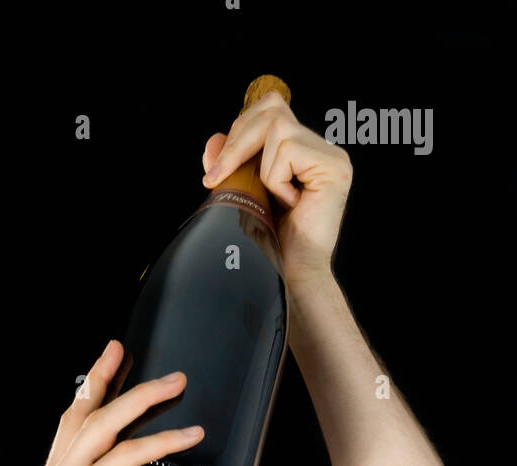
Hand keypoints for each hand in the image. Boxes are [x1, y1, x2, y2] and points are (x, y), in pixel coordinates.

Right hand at [29, 341, 217, 465]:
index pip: (74, 434)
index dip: (91, 400)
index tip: (107, 372)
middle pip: (78, 414)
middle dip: (102, 377)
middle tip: (125, 349)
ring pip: (101, 424)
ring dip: (138, 397)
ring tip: (174, 382)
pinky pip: (125, 456)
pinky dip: (158, 441)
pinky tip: (188, 435)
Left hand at [201, 90, 352, 291]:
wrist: (293, 274)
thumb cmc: (273, 242)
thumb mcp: (243, 195)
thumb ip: (230, 165)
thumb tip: (214, 139)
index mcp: (302, 149)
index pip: (270, 109)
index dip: (239, 129)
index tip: (216, 170)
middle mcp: (321, 147)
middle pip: (273, 108)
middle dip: (238, 141)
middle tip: (217, 177)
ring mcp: (332, 155)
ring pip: (279, 129)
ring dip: (262, 169)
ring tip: (273, 200)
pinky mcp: (335, 167)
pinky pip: (288, 151)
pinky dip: (276, 179)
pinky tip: (289, 204)